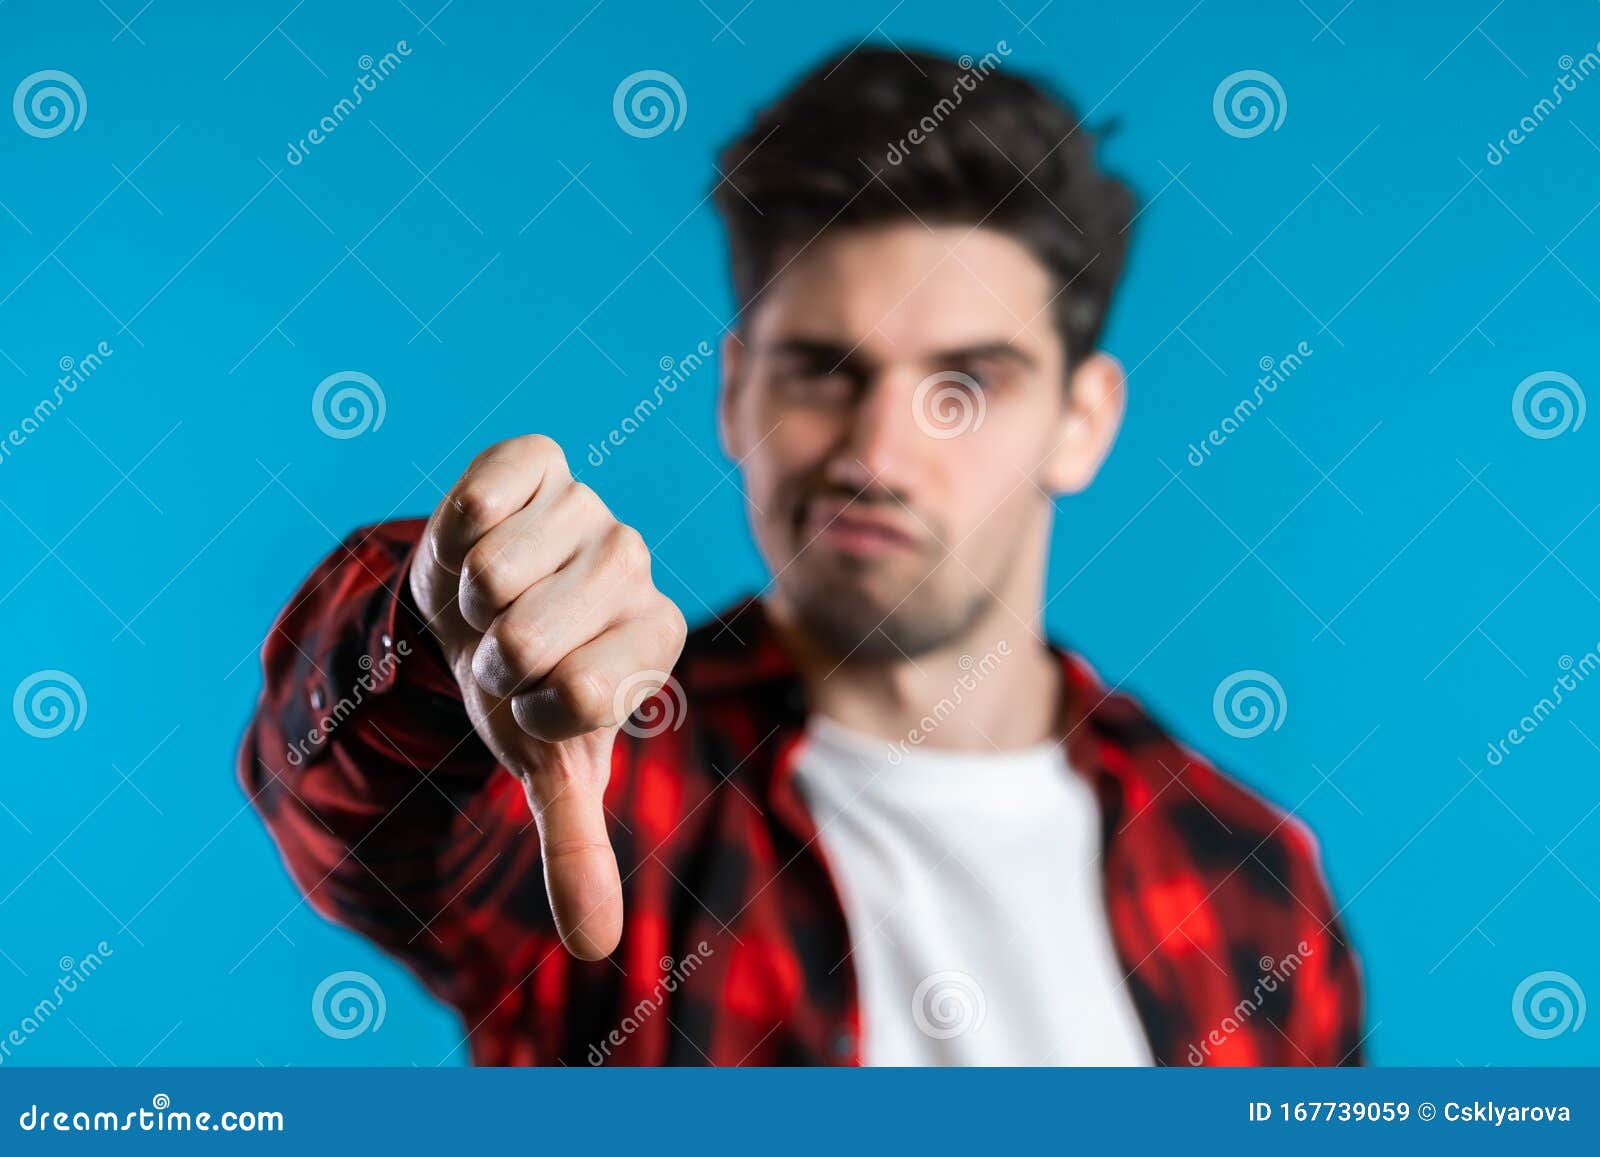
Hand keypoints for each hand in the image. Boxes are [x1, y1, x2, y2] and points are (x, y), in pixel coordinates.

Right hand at [409, 435, 685, 959]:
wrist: (472, 610)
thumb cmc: (522, 690)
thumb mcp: (547, 767)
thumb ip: (576, 850)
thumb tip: (598, 951)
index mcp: (658, 638)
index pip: (583, 697)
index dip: (529, 711)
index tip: (530, 698)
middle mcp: (638, 566)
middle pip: (530, 641)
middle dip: (489, 664)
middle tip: (501, 651)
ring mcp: (591, 507)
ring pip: (495, 576)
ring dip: (463, 606)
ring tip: (485, 601)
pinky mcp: (539, 461)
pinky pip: (483, 497)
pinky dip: (453, 534)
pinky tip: (472, 543)